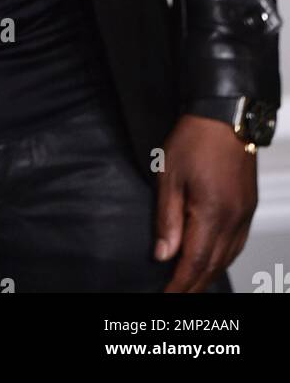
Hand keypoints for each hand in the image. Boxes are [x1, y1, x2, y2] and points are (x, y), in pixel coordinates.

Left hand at [154, 114, 256, 291]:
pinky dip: (223, 258)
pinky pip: (237, 243)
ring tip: (191, 285)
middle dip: (194, 285)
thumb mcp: (169, 175)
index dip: (180, 284)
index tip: (167, 296)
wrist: (225, 115)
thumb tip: (163, 254)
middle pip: (213, 265)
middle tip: (176, 297)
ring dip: (209, 274)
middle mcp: (234, 219)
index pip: (195, 262)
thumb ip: (167, 218)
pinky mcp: (248, 206)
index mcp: (212, 212)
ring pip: (228, 257)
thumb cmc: (194, 138)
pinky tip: (213, 260)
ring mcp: (244, 213)